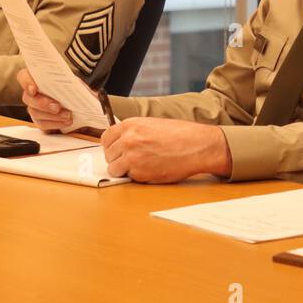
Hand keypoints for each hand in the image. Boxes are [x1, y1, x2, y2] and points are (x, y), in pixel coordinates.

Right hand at [17, 69, 73, 130]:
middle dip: (43, 103)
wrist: (81, 106)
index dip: (26, 82)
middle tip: (57, 107)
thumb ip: (70, 81)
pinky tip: (66, 121)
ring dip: (53, 115)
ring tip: (67, 115)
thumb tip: (71, 84)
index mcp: (38, 79)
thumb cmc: (75, 91)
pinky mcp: (40, 121)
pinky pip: (43, 124)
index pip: (23, 76)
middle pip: (28, 98)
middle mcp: (32, 94)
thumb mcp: (75, 83)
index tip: (34, 89)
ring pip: (35, 113)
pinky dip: (56, 123)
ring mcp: (35, 109)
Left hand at [101, 117, 232, 183]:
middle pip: (108, 154)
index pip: (106, 138)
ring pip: (114, 169)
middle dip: (118, 158)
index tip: (116, 149)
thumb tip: (120, 141)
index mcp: (130, 125)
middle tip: (133, 158)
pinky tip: (151, 169)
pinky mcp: (139, 174)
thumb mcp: (152, 124)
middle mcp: (128, 140)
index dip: (111, 145)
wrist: (197, 146)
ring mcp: (132, 158)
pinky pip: (129, 178)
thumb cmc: (181, 134)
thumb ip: (134, 131)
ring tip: (141, 165)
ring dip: (124, 169)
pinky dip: (137, 176)